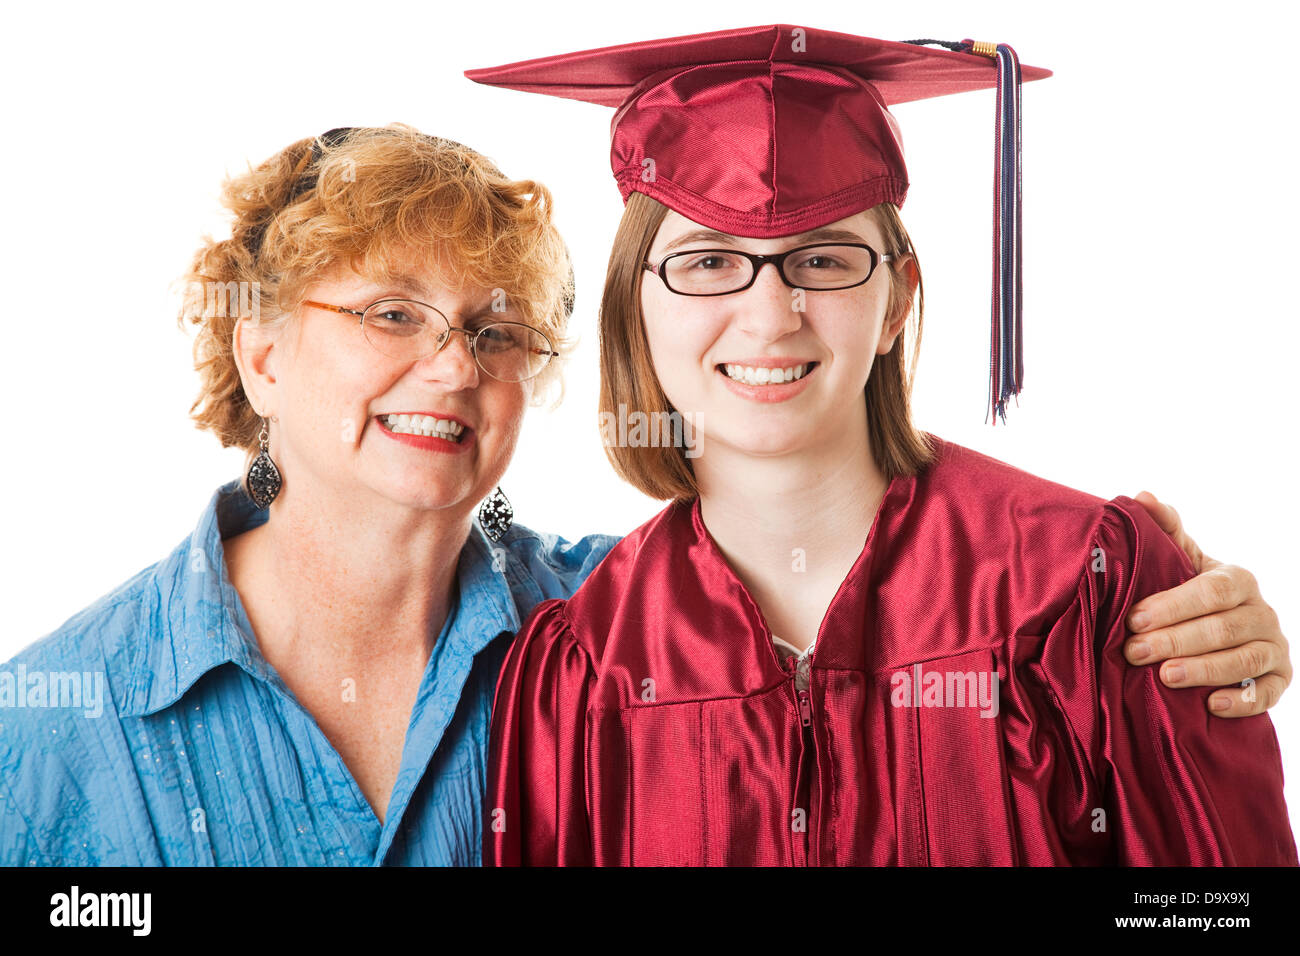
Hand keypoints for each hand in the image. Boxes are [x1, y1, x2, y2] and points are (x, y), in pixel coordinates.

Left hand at [1123, 491, 1290, 716]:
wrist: (1222, 631)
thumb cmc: (1191, 593)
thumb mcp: (1180, 560)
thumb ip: (1163, 531)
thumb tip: (1142, 496)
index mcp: (1237, 579)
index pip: (1210, 591)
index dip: (1173, 605)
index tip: (1134, 618)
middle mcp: (1262, 611)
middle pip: (1222, 628)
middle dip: (1175, 640)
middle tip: (1134, 652)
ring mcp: (1274, 646)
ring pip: (1243, 660)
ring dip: (1203, 670)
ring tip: (1164, 676)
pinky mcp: (1279, 679)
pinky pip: (1269, 693)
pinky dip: (1243, 701)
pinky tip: (1213, 705)